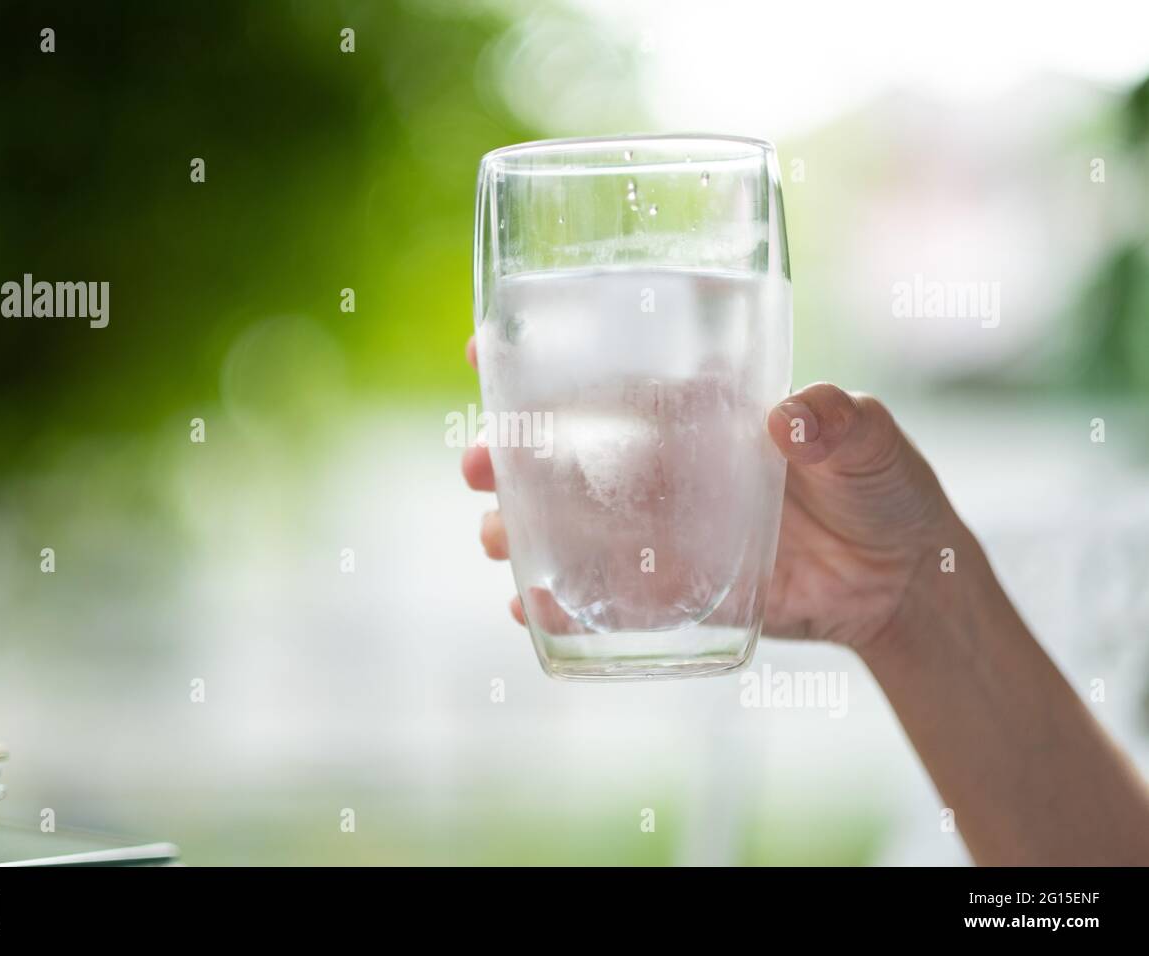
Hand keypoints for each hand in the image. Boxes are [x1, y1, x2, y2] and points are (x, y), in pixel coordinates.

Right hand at [462, 335, 962, 650]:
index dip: (546, 364)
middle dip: (511, 456)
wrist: (900, 580)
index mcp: (701, 414)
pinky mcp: (678, 591)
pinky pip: (611, 597)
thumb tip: (792, 417)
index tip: (485, 349)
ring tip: (495, 539)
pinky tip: (531, 610)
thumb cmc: (883, 488)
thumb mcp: (872, 440)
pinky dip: (567, 604)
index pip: (614, 380)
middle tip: (472, 464)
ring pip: (576, 527)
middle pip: (572, 456)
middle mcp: (670, 469)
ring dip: (525, 529)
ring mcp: (667, 533)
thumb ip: (839, 421)